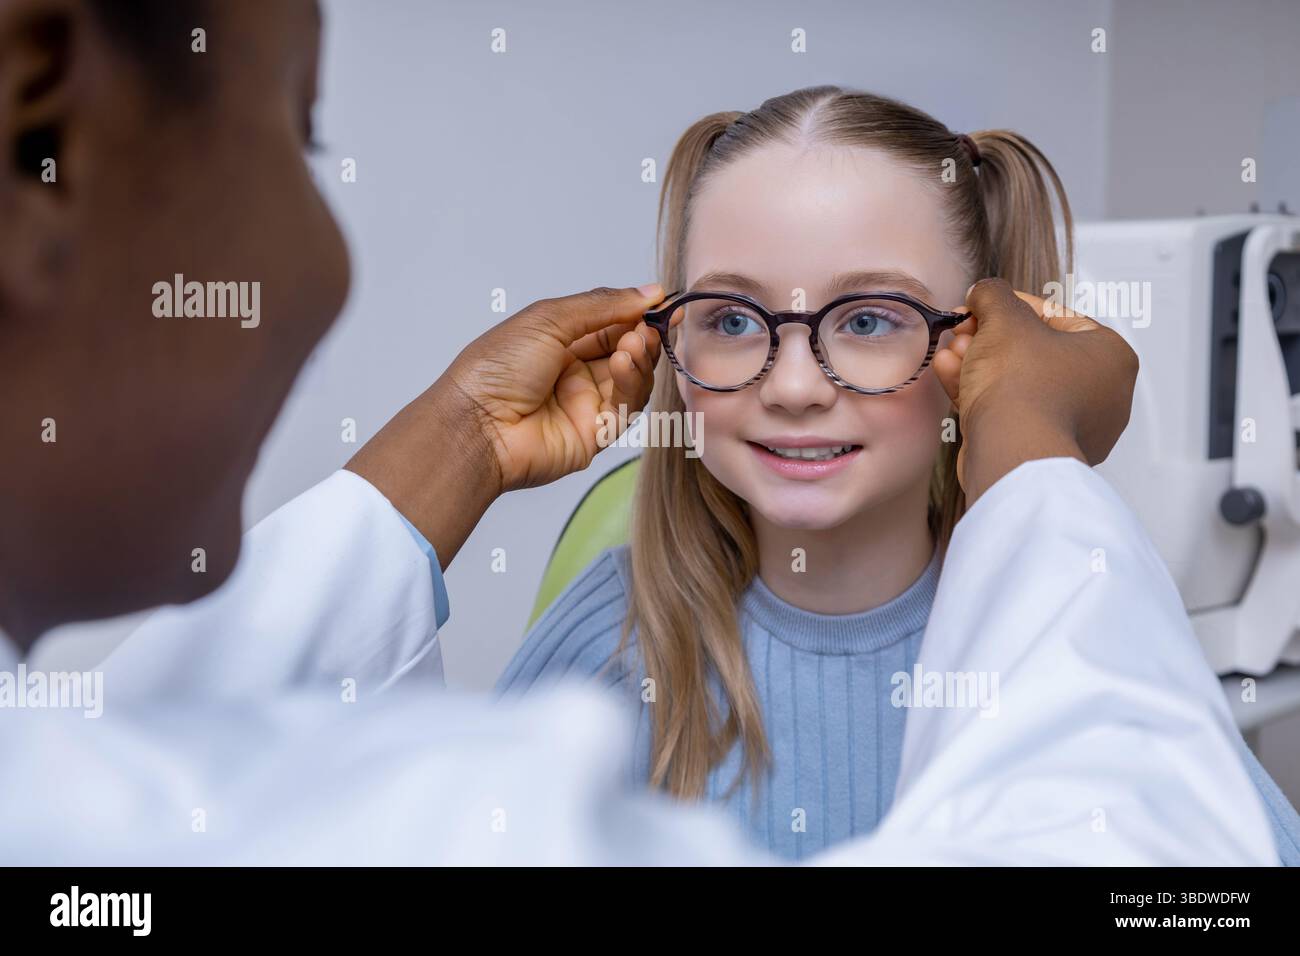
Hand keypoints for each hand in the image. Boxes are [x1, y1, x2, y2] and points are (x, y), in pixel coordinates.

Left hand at [438, 284, 665, 491]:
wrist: (476, 424)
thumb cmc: (496, 368)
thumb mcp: (549, 319)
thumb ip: (602, 305)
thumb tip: (649, 292)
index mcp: (559, 342)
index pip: (611, 324)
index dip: (639, 314)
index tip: (666, 303)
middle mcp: (575, 373)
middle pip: (628, 352)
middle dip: (644, 335)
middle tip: (654, 324)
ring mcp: (585, 404)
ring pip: (633, 380)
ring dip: (639, 358)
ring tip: (634, 343)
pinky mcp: (594, 434)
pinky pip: (626, 408)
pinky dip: (632, 383)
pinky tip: (624, 364)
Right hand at [930, 278, 1138, 503]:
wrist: (1011, 452)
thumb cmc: (1023, 388)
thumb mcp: (1004, 319)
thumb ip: (994, 295)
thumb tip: (984, 292)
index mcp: (1111, 355)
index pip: (1055, 316)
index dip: (1008, 306)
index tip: (980, 305)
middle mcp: (1103, 393)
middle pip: (1034, 351)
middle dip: (988, 339)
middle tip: (963, 331)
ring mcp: (1075, 426)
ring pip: (1019, 383)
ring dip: (979, 365)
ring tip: (951, 353)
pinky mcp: (1044, 449)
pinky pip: (1012, 412)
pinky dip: (982, 394)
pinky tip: (952, 376)